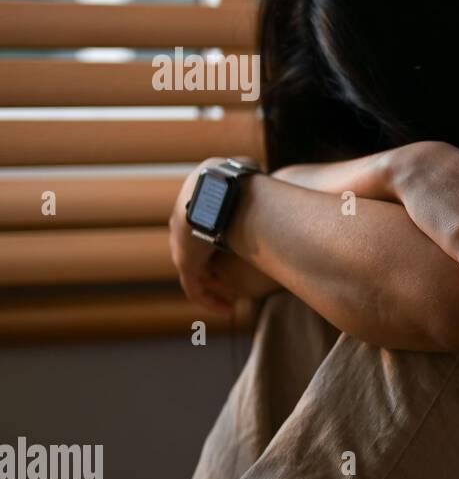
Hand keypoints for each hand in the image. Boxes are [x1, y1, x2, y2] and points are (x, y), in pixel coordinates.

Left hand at [169, 158, 235, 313]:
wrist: (219, 191)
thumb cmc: (237, 178)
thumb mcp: (244, 168)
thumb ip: (248, 170)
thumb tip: (258, 171)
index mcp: (193, 200)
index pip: (204, 223)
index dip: (222, 237)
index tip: (238, 246)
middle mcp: (182, 223)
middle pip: (197, 249)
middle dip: (215, 264)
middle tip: (234, 276)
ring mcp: (181, 244)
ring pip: (196, 272)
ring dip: (214, 285)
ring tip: (232, 298)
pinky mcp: (185, 262)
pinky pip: (194, 288)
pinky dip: (209, 301)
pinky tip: (227, 310)